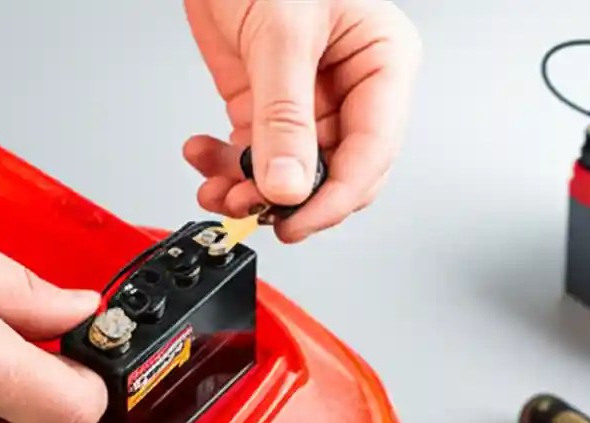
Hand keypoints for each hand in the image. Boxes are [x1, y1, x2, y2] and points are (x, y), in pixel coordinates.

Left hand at [182, 0, 420, 242]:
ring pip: (292, 174)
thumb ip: (284, 115)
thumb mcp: (281, 33)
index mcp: (383, 62)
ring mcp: (309, 99)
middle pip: (336, 171)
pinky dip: (228, 167)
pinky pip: (257, 155)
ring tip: (220, 189)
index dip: (335, 196)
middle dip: (291, 198)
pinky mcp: (268, 104)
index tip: (297, 221)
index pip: (372, 150)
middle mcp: (352, 86)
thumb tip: (287, 185)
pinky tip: (206, 160)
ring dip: (251, 190)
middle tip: (254, 211)